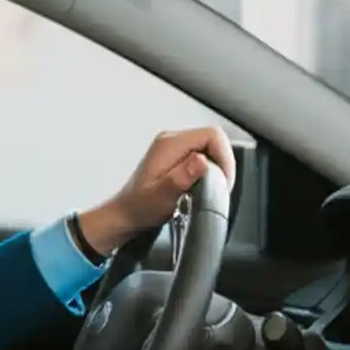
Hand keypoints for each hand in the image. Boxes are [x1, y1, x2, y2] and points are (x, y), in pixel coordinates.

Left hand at [78, 126, 236, 255]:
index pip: (212, 135)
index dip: (224, 157)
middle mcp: (171, 140)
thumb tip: (201, 161)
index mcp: (169, 144)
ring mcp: (173, 147)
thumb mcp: (163, 196)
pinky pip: (202, 155)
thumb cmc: (140, 207)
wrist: (125, 214)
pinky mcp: (176, 156)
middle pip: (213, 140)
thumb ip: (182, 177)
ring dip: (217, 167)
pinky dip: (209, 170)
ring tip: (213, 188)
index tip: (223, 180)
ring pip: (210, 148)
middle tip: (220, 187)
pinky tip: (204, 185)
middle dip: (223, 163)